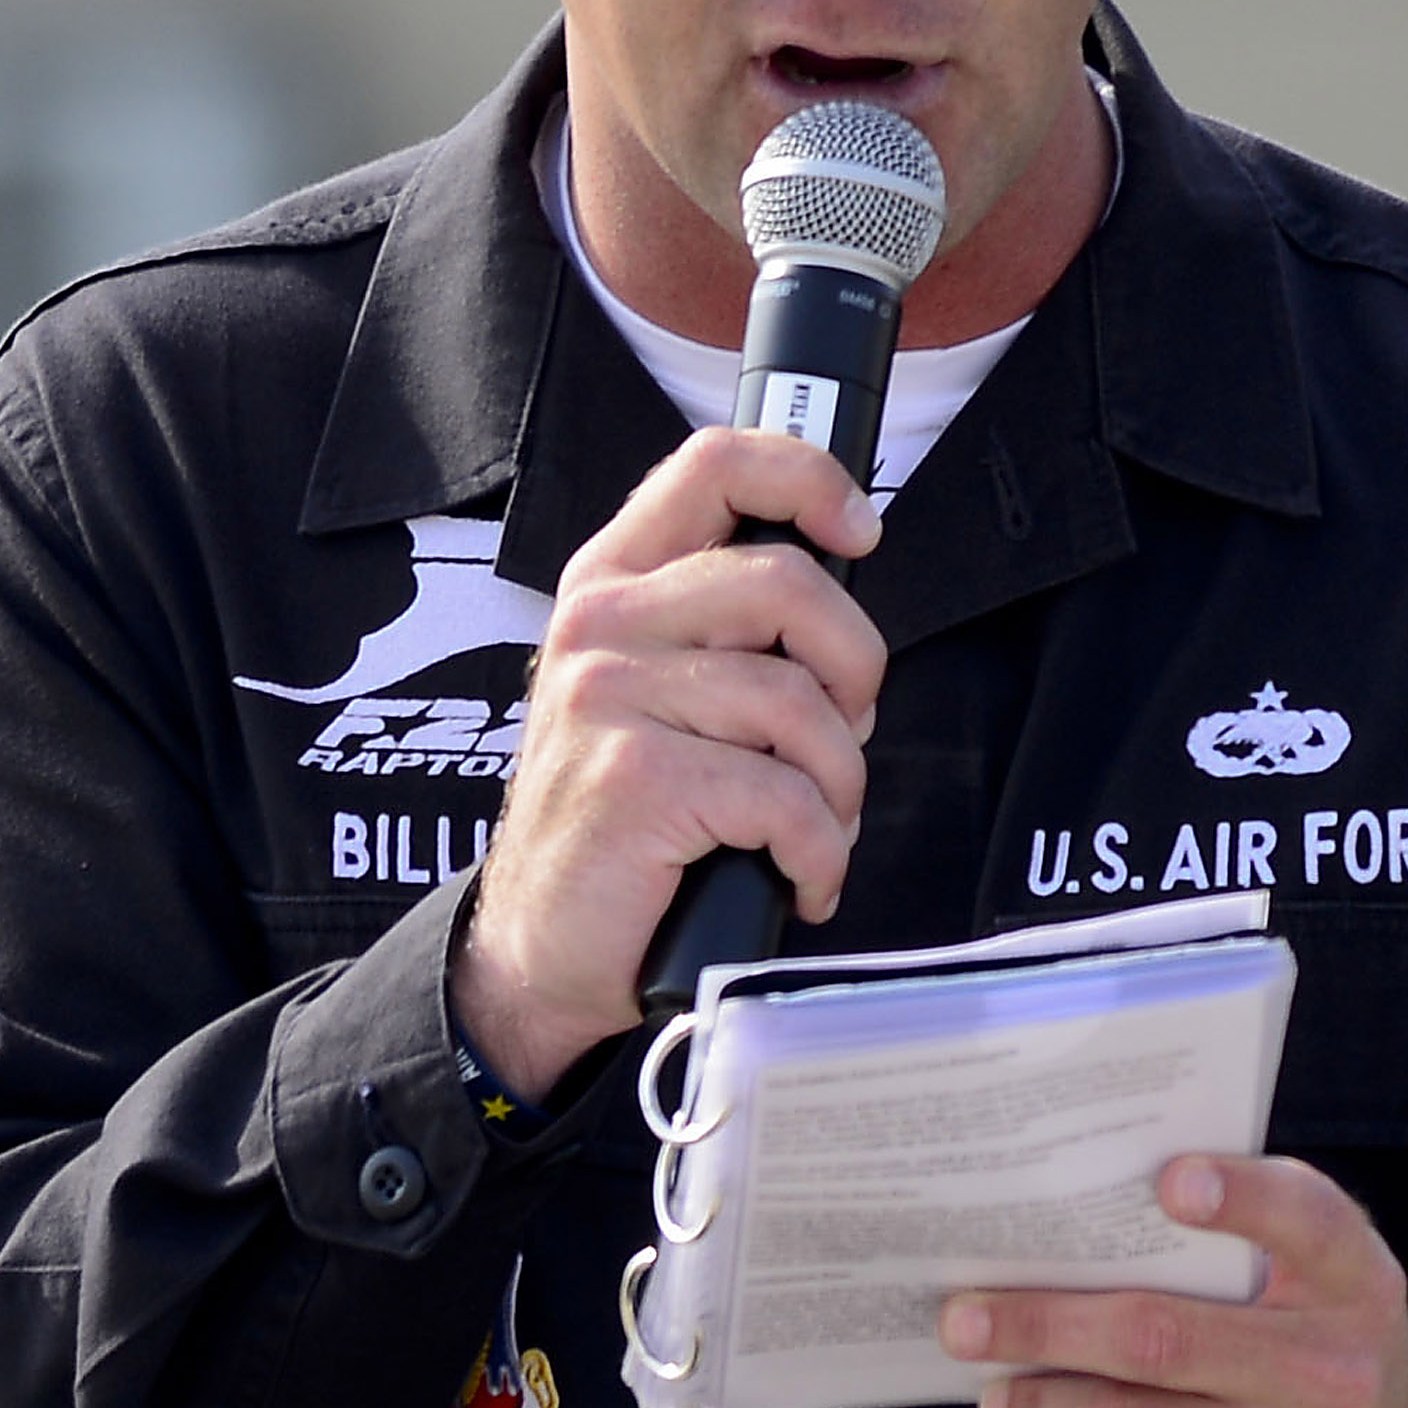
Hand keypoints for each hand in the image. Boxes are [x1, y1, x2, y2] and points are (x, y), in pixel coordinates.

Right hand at [457, 426, 887, 1094]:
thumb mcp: (666, 693)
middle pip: (788, 582)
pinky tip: (799, 879)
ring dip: (838, 785)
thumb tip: (844, 584)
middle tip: (840, 734)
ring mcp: (608, 698)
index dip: (808, 480)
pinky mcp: (635, 779)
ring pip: (801, 704)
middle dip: (854, 670)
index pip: (714, 464)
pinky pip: (789, 798)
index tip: (861, 533)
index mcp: (615, 581)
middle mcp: (601, 622)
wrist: (546, 943)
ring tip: (810, 826)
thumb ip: (730, 626)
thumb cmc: (633, 815)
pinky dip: (821, 853)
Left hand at [944, 1151, 1407, 1407]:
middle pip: (1161, 1339)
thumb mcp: (1315, 1288)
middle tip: (964, 1320)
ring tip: (994, 1396)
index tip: (1169, 1180)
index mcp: (1354, 1286)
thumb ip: (1237, 1248)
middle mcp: (1337, 1374)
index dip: (1245, 1199)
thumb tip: (1071, 1240)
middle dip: (1043, 1326)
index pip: (1311, 1224)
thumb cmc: (1313, 1349)